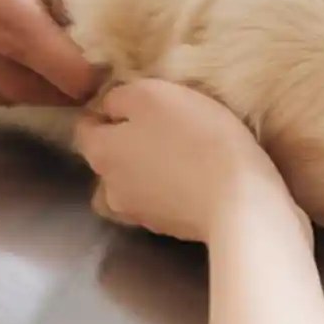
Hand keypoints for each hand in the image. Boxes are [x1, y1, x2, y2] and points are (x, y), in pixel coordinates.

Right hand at [0, 0, 103, 105]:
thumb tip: (98, 18)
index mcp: (23, 39)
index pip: (89, 80)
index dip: (108, 65)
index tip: (114, 41)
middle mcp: (11, 77)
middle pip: (75, 95)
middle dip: (90, 73)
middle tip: (96, 41)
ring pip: (51, 97)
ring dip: (64, 77)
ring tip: (66, 42)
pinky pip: (26, 92)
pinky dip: (39, 77)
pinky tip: (34, 48)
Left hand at [75, 80, 309, 244]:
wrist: (239, 199)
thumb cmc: (195, 136)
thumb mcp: (152, 94)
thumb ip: (119, 96)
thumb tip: (108, 108)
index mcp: (99, 153)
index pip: (85, 127)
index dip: (107, 110)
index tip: (138, 103)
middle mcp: (108, 188)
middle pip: (108, 158)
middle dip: (126, 143)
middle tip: (164, 127)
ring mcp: (137, 214)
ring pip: (131, 182)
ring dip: (147, 170)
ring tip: (180, 156)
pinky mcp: (166, 229)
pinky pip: (158, 202)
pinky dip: (169, 190)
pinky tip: (194, 179)